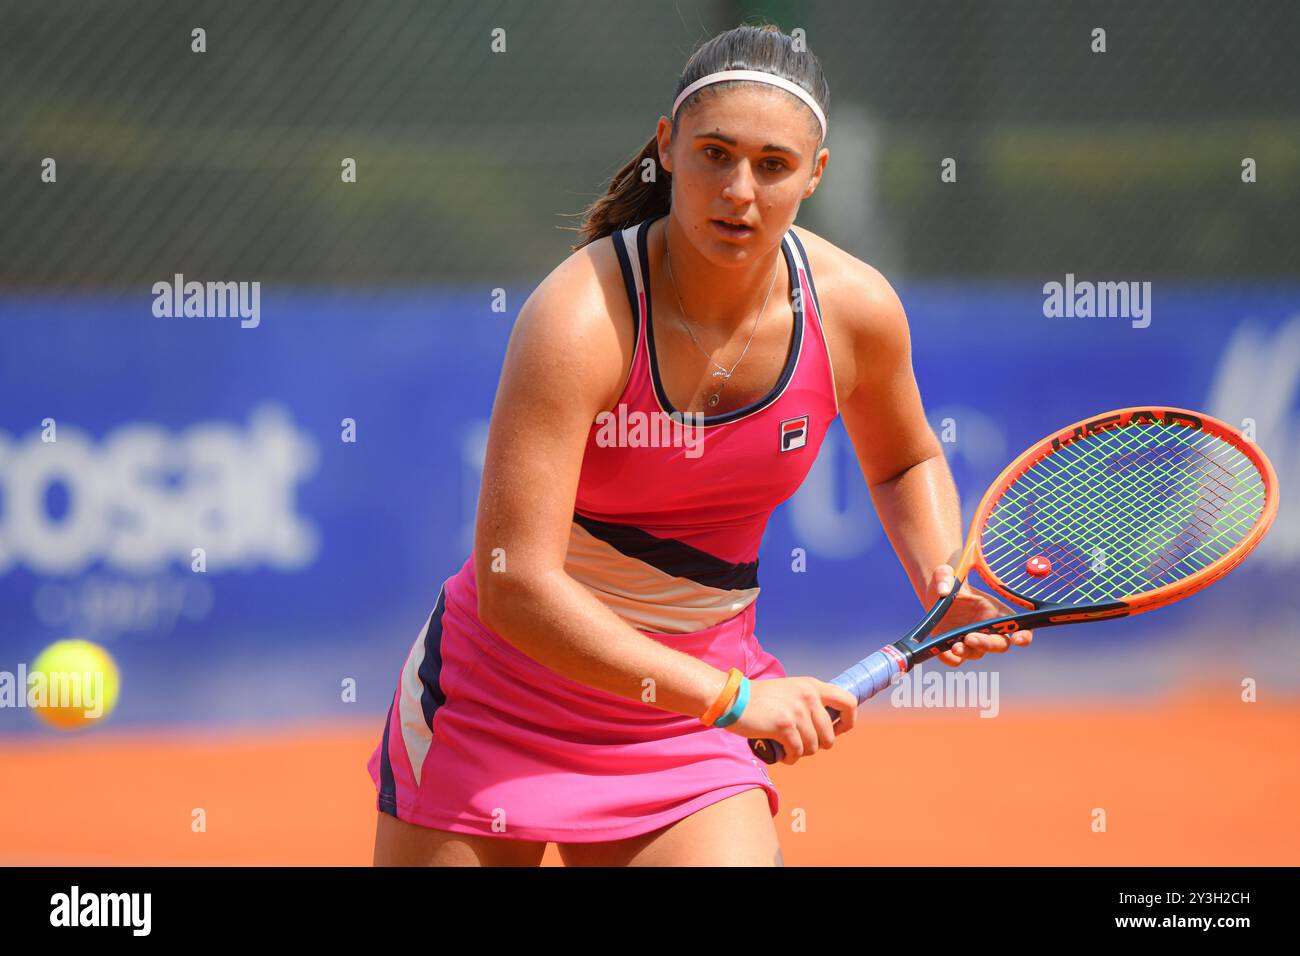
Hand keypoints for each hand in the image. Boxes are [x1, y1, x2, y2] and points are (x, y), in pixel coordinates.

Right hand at [722, 676, 858, 765]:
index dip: (848, 721)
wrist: (731, 698)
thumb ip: (809, 701)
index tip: (835, 730)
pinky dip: (790, 757)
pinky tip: (782, 753)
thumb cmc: (759, 699)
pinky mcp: (784, 725)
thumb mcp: (790, 691)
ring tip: (788, 747)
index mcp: (812, 686)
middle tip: (800, 743)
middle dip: (817, 746)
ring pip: (813, 747)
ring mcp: (797, 710)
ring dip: (801, 753)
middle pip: (830, 736)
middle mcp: (808, 696)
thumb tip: (828, 724)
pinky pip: (797, 752)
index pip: (849, 702)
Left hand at [924, 564, 1032, 665]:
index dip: (1024, 635)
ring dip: (968, 652)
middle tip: (970, 638)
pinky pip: (956, 661)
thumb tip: (944, 591)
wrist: (932, 595)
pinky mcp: (955, 647)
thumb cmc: (947, 582)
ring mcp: (972, 640)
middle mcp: (988, 629)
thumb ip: (944, 576)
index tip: (1018, 639)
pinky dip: (950, 659)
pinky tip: (941, 651)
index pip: (1020, 626)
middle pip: (1000, 645)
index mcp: (995, 610)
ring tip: (954, 646)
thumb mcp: (944, 574)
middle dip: (988, 644)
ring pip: (977, 654)